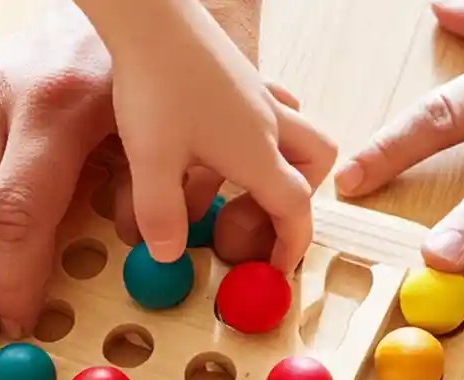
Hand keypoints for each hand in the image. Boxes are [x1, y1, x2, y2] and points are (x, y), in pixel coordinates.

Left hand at [78, 0, 335, 269]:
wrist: (152, 17)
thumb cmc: (155, 85)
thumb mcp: (150, 162)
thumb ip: (162, 214)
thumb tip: (170, 256)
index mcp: (256, 152)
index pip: (294, 209)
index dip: (290, 246)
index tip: (277, 270)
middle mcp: (268, 123)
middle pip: (313, 163)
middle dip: (297, 198)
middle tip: (256, 218)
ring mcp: (255, 95)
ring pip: (294, 132)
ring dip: (276, 164)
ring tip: (220, 187)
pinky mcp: (237, 75)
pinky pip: (266, 106)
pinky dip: (253, 130)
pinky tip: (214, 137)